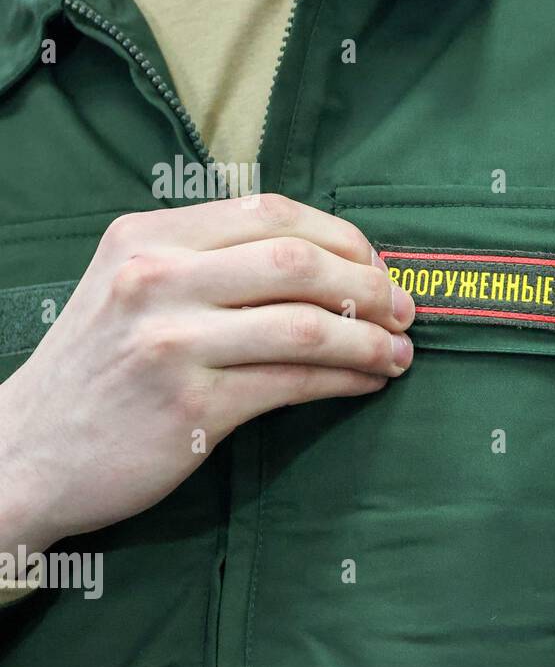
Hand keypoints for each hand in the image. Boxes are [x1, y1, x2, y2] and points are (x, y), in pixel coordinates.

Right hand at [0, 195, 415, 555]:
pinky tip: (369, 382)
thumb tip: (325, 258)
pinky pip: (295, 384)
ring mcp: (172, 344)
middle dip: (369, 284)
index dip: (340, 235)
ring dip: (371, 339)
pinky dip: (347, 381)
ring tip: (401, 352)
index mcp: (146, 238)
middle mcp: (156, 280)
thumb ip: (208, 260)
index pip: (269, 212)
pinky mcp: (191, 407)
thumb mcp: (130, 286)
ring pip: (307, 327)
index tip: (374, 262)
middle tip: (405, 308)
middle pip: (298, 262)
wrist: (23, 454)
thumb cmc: (97, 367)